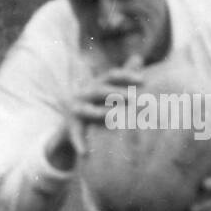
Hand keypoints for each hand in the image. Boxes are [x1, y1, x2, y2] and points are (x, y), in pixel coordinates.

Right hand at [46, 55, 143, 170]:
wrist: (67, 118)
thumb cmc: (95, 101)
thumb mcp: (106, 87)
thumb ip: (123, 74)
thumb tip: (138, 57)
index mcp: (97, 83)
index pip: (112, 75)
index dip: (127, 75)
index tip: (143, 80)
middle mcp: (85, 93)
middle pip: (101, 90)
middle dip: (118, 93)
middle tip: (136, 98)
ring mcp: (75, 108)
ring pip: (87, 110)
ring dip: (99, 113)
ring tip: (111, 116)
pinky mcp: (70, 125)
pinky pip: (75, 134)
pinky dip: (79, 143)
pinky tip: (85, 152)